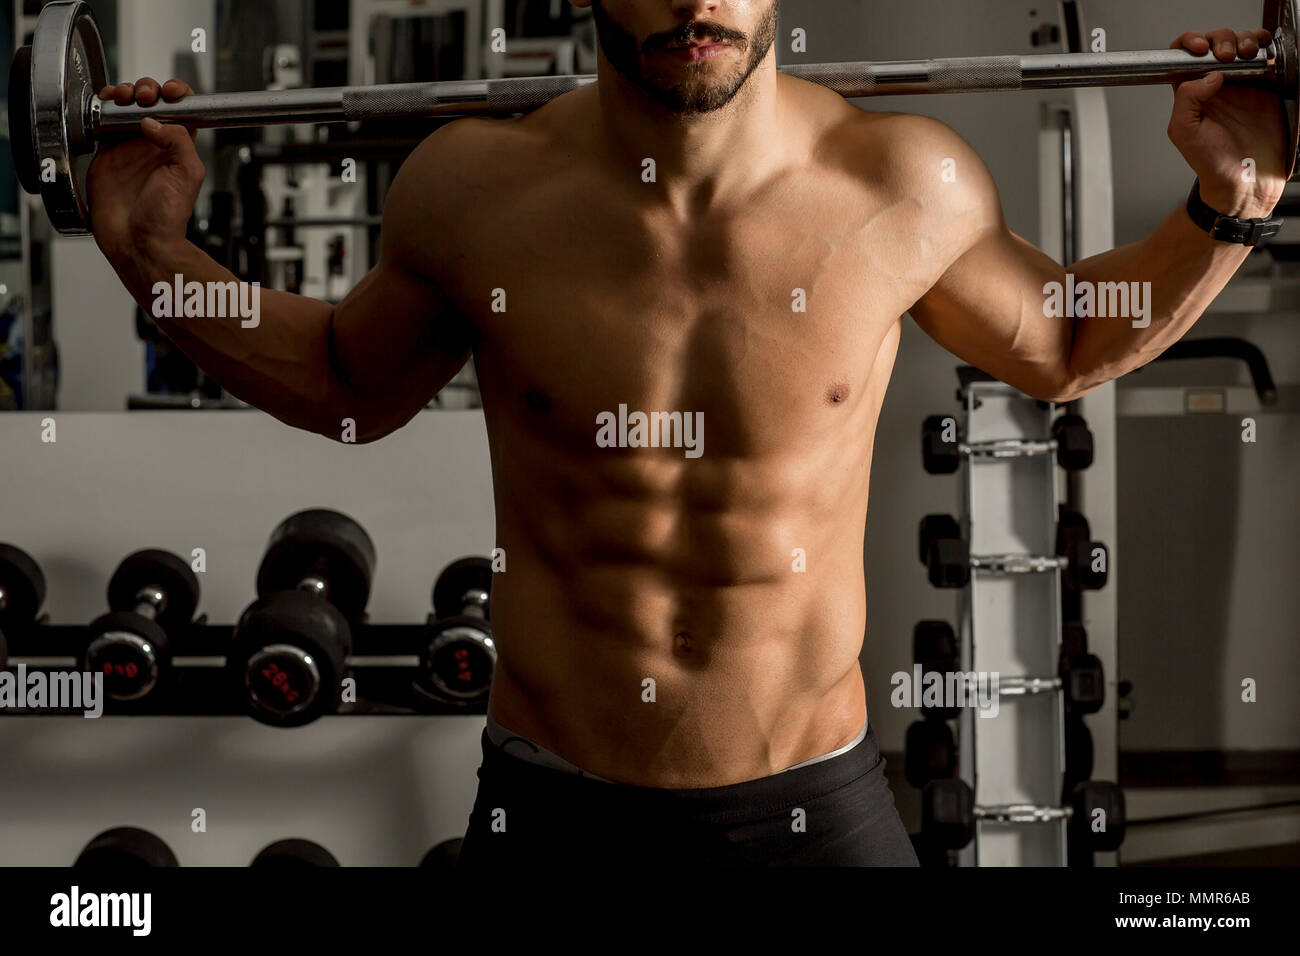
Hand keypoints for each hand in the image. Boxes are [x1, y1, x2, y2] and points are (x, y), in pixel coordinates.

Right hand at [88, 77, 204, 261]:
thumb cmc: (166, 217)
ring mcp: (130, 147)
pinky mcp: (106, 152)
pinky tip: (108, 103)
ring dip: (126, 92)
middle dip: (148, 88)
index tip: (170, 91)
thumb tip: (153, 120)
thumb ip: (179, 141)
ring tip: (126, 97)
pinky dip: (103, 105)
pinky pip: (102, 120)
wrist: (137, 240)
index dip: (177, 94)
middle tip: (145, 96)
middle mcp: (155, 144)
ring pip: (126, 106)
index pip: (181, 110)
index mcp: (179, 147)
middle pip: (152, 102)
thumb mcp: (188, 174)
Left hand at [1167, 28, 1287, 216]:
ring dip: (1243, 40)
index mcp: (1190, 94)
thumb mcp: (1185, 133)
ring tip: (1246, 54)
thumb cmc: (1213, 164)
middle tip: (1227, 56)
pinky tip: (1262, 51)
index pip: (1183, 58)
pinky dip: (1264, 45)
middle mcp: (1214, 86)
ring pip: (1240, 46)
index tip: (1199, 48)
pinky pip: (1267, 56)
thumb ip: (1186, 100)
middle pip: (1214, 44)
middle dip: (1220, 40)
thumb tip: (1207, 75)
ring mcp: (1242, 84)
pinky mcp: (1266, 86)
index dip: (1189, 44)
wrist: (1248, 180)